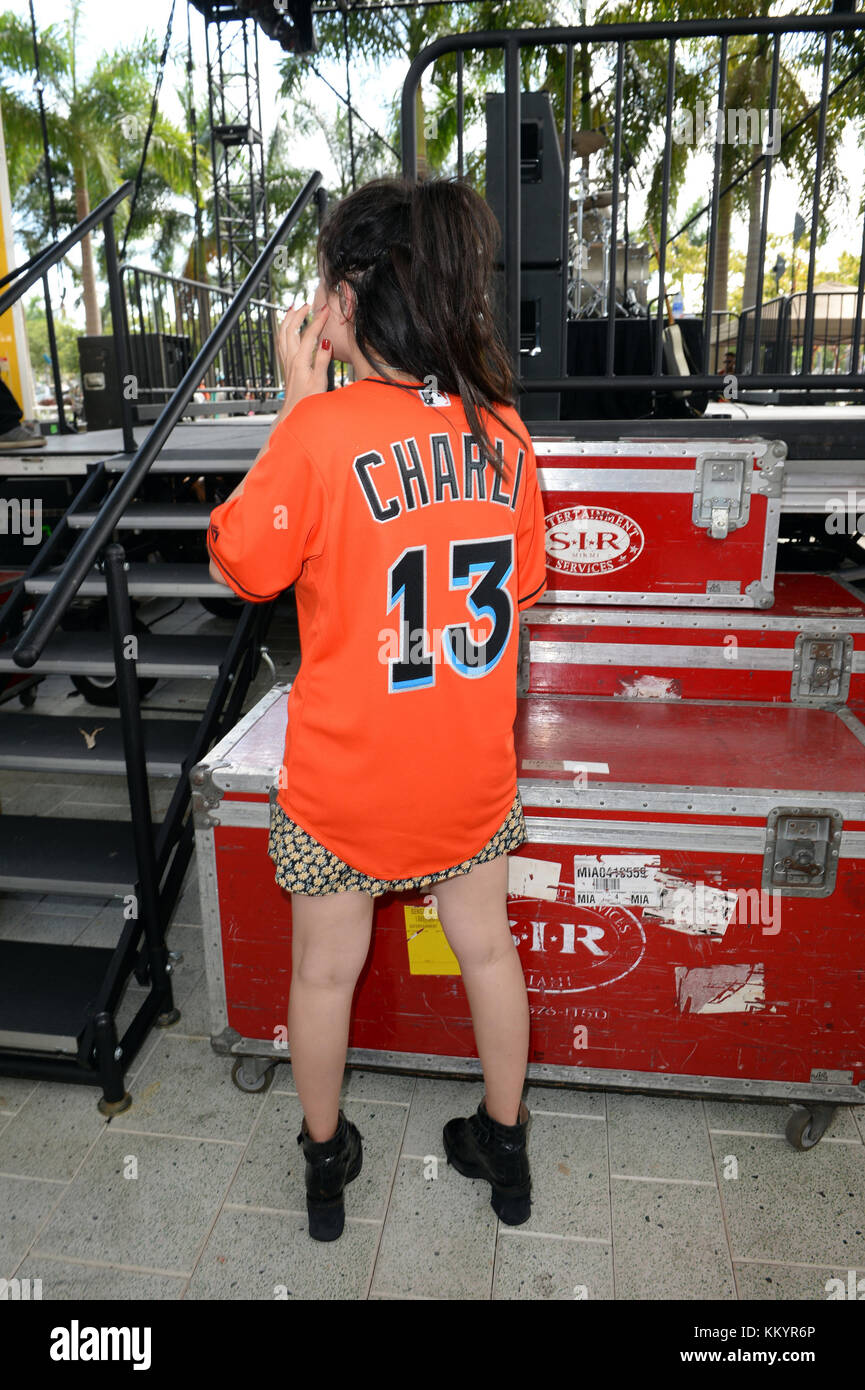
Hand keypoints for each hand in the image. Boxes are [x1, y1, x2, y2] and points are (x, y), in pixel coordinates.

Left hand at [276, 302, 331, 416]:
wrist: (294, 414)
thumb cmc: (308, 402)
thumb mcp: (319, 382)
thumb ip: (322, 360)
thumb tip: (325, 342)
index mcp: (300, 361)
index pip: (309, 334)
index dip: (318, 320)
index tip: (326, 310)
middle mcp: (290, 359)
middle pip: (290, 329)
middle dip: (299, 314)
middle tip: (308, 304)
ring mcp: (286, 362)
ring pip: (283, 334)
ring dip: (288, 319)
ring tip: (294, 308)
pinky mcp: (286, 366)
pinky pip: (281, 342)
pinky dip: (285, 330)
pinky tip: (288, 328)